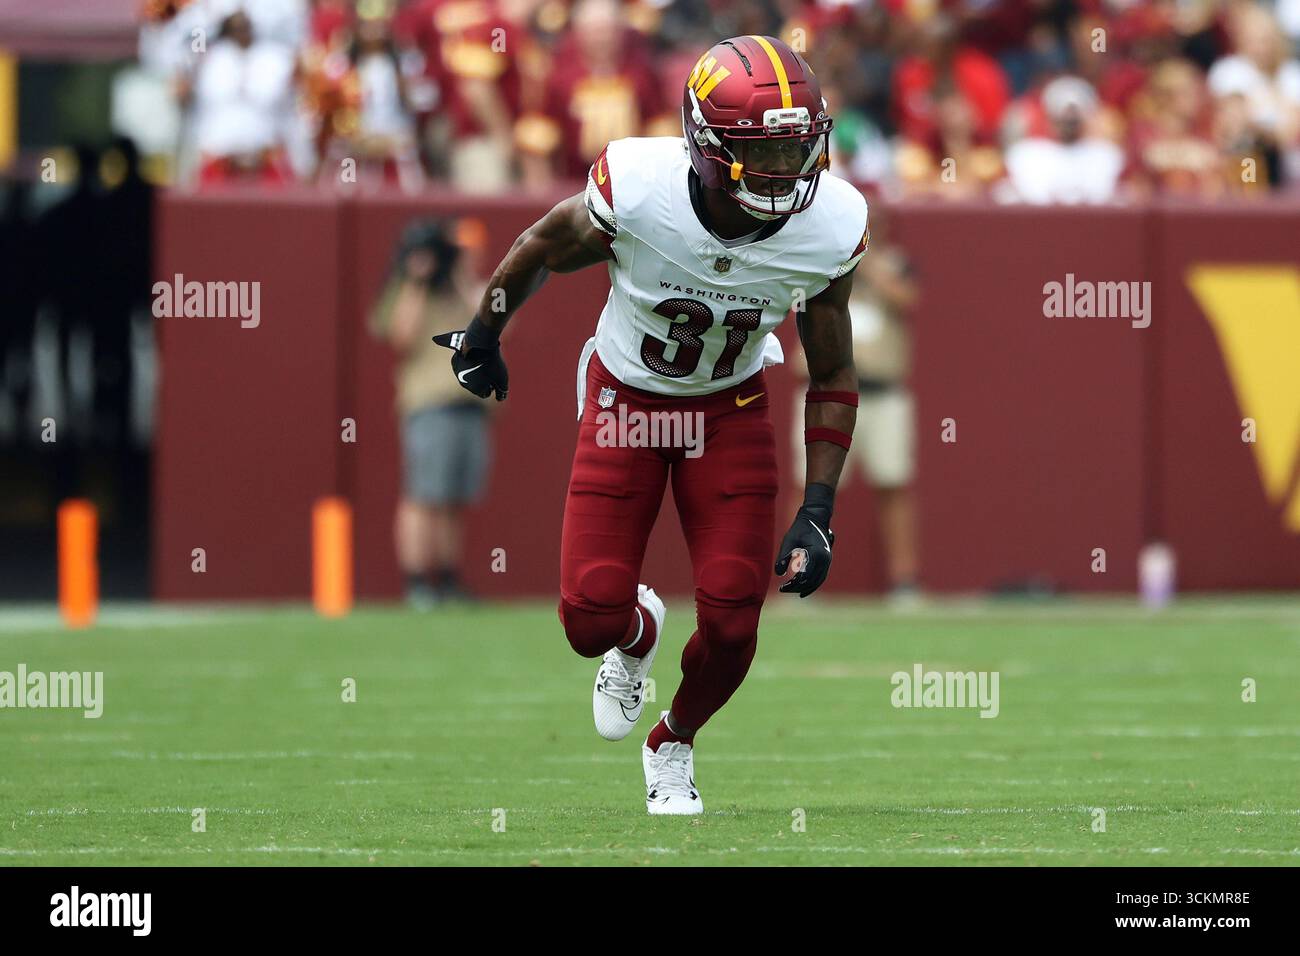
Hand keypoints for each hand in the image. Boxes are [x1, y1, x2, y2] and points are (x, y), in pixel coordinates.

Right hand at [433, 319, 507, 400]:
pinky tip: (473, 356)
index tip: (494, 376)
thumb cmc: (493, 362)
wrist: (480, 343)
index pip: (485, 393)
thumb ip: (502, 391)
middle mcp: (464, 383)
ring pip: (468, 376)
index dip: (492, 385)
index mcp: (475, 389)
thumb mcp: (503, 378)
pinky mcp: (454, 363)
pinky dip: (467, 363)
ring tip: (482, 361)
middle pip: (475, 385)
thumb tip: (500, 399)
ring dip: (474, 372)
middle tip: (489, 368)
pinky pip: (463, 366)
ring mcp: (458, 373)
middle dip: (482, 380)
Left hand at [774, 483, 834, 597]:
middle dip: (798, 588)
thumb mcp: (788, 541)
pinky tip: (804, 587)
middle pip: (812, 581)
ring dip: (806, 587)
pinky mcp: (827, 560)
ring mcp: (828, 560)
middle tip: (784, 589)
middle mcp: (825, 560)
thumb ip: (783, 557)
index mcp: (816, 555)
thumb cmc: (800, 528)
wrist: (816, 518)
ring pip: (818, 580)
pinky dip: (813, 583)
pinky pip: (821, 576)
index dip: (793, 585)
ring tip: (794, 592)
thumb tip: (779, 573)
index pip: (804, 577)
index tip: (782, 587)